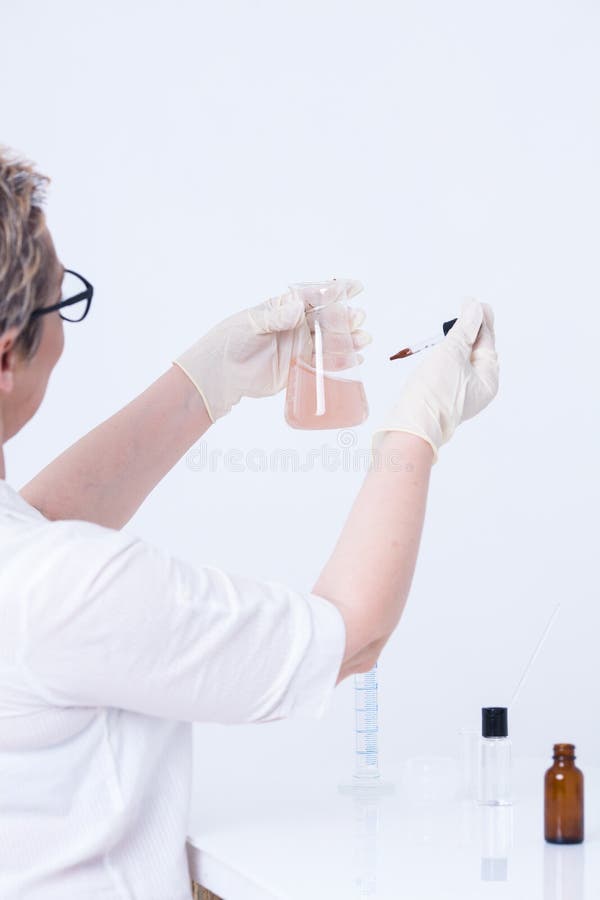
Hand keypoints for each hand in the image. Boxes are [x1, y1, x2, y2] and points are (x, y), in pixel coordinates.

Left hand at [173, 283, 370, 421]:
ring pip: (330, 341)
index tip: (356, 287)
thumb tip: (299, 306)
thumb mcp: (252, 324)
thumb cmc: (231, 341)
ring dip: (348, 340)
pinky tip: (356, 360)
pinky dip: (341, 362)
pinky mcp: (299, 368)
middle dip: (346, 318)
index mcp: (285, 308)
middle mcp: (296, 326)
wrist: (221, 373)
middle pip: (328, 320)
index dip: (336, 291)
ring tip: (364, 339)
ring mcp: (299, 347)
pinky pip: (324, 363)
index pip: (315, 297)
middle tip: (359, 319)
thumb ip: (277, 317)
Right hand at [374, 298, 498, 462]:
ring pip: (464, 361)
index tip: (476, 303)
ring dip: (461, 342)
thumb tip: (475, 309)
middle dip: (474, 330)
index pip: (487, 343)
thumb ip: (465, 329)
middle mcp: (477, 389)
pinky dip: (450, 355)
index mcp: (487, 380)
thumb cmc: (436, 392)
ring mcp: (460, 394)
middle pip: (478, 352)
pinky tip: (445, 347)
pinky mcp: (443, 396)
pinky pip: (452, 370)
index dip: (481, 321)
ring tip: (459, 324)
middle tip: (471, 308)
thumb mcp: (453, 354)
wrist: (412, 424)